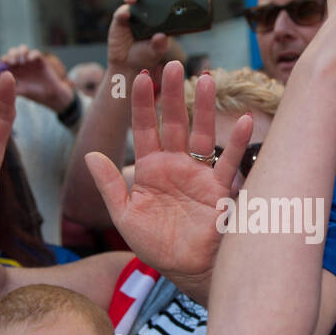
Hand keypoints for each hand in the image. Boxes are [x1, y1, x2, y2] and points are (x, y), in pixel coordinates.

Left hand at [1, 44, 75, 111]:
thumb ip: (10, 88)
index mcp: (13, 70)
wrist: (51, 94)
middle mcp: (20, 63)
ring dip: (20, 52)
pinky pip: (35, 53)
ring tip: (21, 60)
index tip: (2, 64)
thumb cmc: (35, 94)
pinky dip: (32, 54)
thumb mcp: (20, 92)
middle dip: (10, 55)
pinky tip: (30, 60)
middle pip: (12, 53)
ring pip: (22, 49)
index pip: (4, 61)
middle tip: (11, 61)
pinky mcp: (40, 60)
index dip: (2, 60)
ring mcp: (30, 61)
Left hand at [86, 61, 251, 295]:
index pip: (144, 128)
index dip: (142, 104)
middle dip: (173, 94)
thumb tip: (91, 155)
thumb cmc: (156, 245)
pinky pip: (229, 162)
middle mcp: (176, 164)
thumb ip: (109, 185)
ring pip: (202, 133)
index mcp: (150, 168)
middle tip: (172, 64)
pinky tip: (244, 122)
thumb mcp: (124, 216)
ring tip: (207, 78)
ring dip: (205, 107)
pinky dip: (236, 143)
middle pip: (174, 122)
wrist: (186, 270)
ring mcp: (199, 173)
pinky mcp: (219, 188)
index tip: (139, 77)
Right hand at [106, 0, 172, 70]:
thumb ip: (160, 44)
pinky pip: (121, 12)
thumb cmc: (147, 54)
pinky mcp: (120, 18)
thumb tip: (161, 37)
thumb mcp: (157, 51)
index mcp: (162, 10)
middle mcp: (148, 6)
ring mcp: (133, 10)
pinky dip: (123, 13)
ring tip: (132, 0)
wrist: (129, 65)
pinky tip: (126, 16)